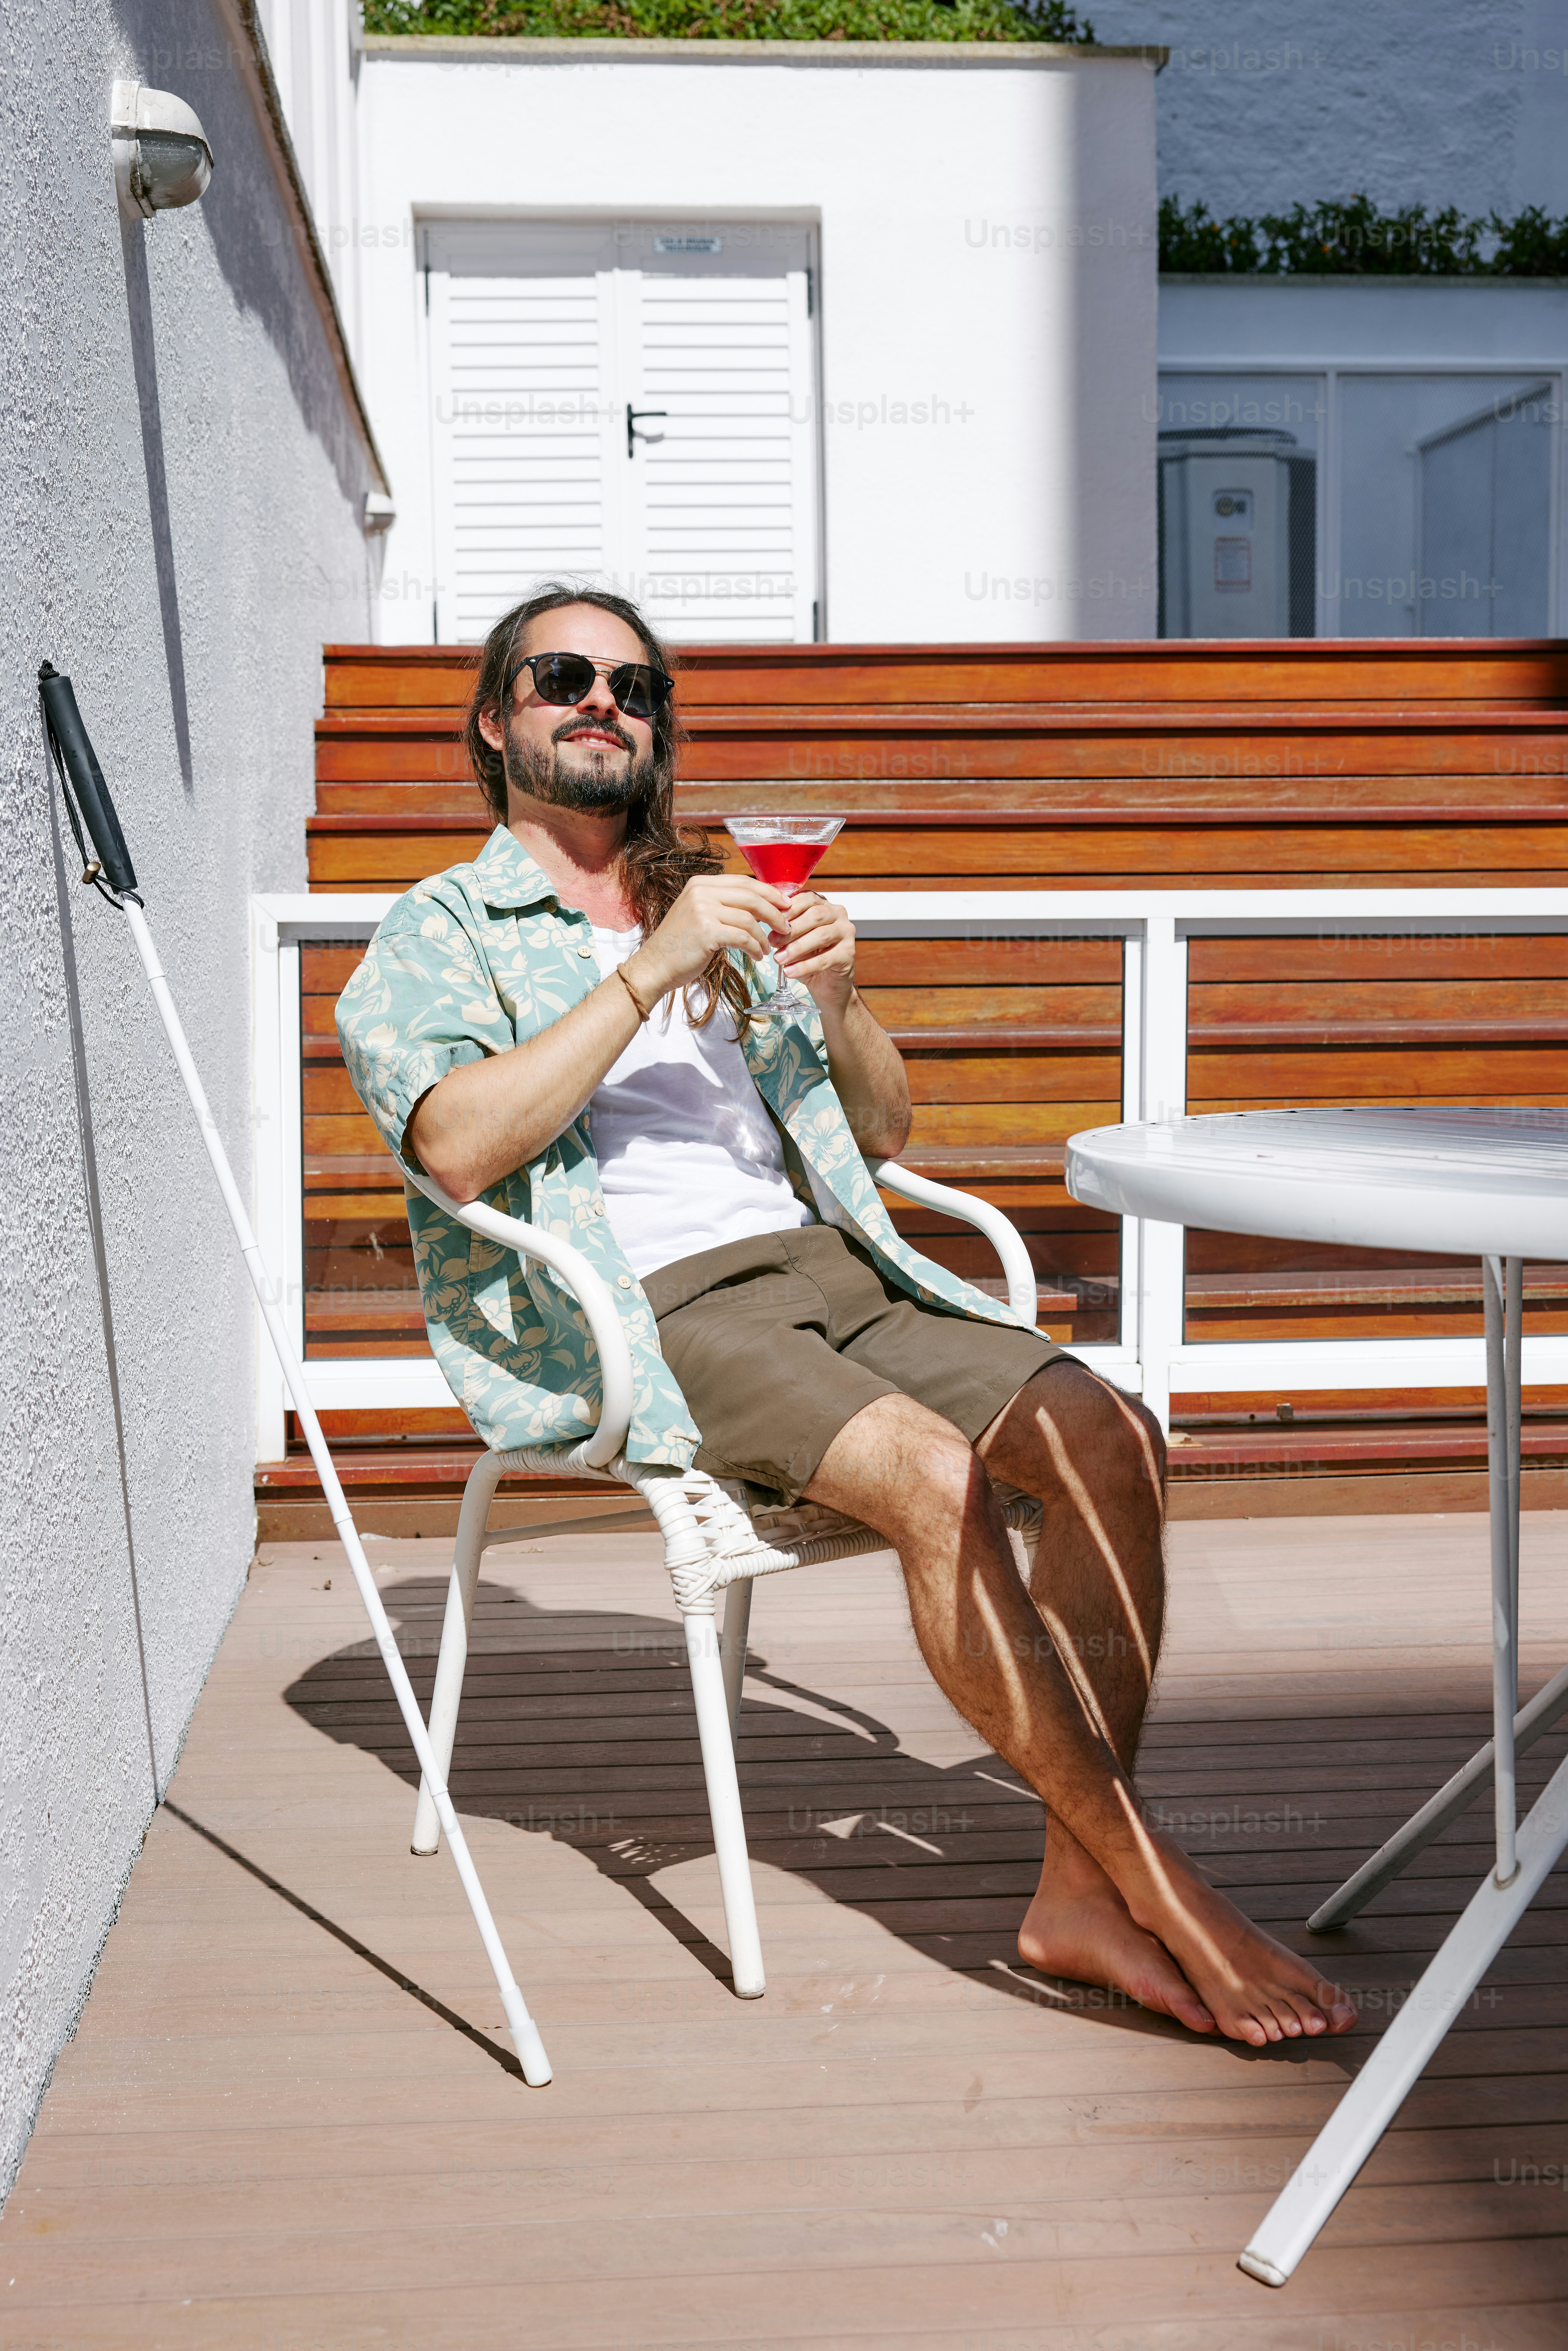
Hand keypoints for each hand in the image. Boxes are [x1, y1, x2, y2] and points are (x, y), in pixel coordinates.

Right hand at [625, 872, 789, 1001]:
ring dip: (764, 936)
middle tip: (787, 926)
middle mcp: (701, 892)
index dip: (768, 892)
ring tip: (768, 948)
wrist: (655, 966)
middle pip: (751, 897)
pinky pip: (743, 937)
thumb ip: (722, 904)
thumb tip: (759, 905)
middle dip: (774, 912)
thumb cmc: (679, 945)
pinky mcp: (706, 932)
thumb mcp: (699, 914)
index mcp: (700, 884)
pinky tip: (757, 956)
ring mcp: (703, 911)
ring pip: (749, 919)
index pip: (743, 882)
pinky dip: (755, 948)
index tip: (785, 904)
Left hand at [777, 892, 856, 1015]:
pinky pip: (825, 959)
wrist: (827, 982)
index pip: (807, 899)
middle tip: (772, 942)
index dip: (788, 909)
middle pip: (815, 916)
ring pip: (821, 936)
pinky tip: (790, 972)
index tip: (769, 921)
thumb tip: (762, 921)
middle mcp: (838, 914)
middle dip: (791, 929)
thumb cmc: (808, 955)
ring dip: (797, 948)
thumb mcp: (793, 938)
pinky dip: (805, 966)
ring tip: (779, 959)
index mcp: (823, 904)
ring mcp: (847, 933)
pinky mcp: (849, 954)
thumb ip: (784, 927)